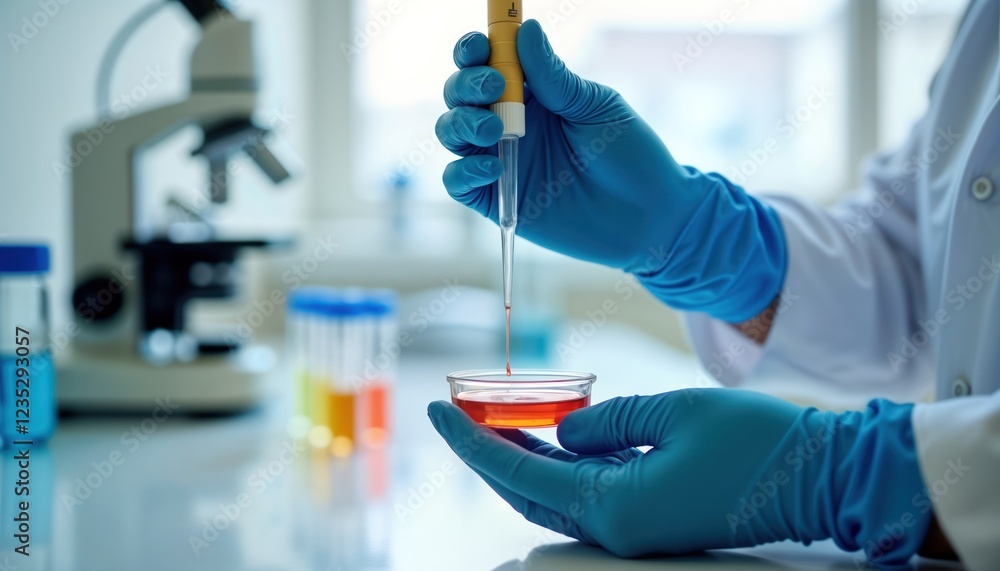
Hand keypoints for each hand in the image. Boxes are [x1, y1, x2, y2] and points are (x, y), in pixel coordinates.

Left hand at [427, 389, 930, 564]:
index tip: (437, 409)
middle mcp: (616, 528)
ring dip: (520, 458)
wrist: (819, 479)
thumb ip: (607, 419)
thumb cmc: (756, 441)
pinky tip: (547, 435)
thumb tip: (565, 428)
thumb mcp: (672, 411)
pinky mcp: (650, 520)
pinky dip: (558, 465)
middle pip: (527, 491)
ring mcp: (634, 529)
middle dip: (487, 451)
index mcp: (614, 505)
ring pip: (554, 495)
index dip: (471, 440)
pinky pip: (586, 494)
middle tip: (456, 410)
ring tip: (492, 416)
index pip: (519, 473)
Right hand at [436, 20, 785, 321]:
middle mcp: (508, 122)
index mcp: (532, 92)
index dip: (475, 49)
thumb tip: (525, 29)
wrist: (648, 216)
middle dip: (465, 85)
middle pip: (459, 93)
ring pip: (451, 131)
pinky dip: (463, 171)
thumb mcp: (595, 108)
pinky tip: (491, 167)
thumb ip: (555, 77)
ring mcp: (499, 160)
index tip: (483, 45)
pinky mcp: (496, 199)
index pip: (487, 61)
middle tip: (494, 89)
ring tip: (493, 131)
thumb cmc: (630, 156)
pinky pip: (457, 182)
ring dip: (461, 123)